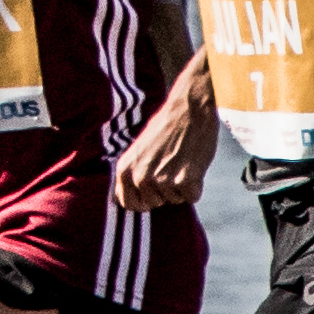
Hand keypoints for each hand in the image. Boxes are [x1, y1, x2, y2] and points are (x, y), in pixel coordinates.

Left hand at [111, 74, 215, 210]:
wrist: (188, 109)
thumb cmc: (165, 127)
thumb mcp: (138, 149)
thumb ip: (131, 173)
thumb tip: (118, 201)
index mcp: (124, 169)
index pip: (128, 203)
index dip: (143, 199)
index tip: (152, 189)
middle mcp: (140, 178)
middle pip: (154, 203)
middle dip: (164, 190)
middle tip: (170, 164)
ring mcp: (162, 181)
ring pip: (174, 200)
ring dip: (180, 186)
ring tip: (181, 160)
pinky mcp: (184, 182)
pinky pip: (191, 197)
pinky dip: (196, 185)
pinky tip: (193, 165)